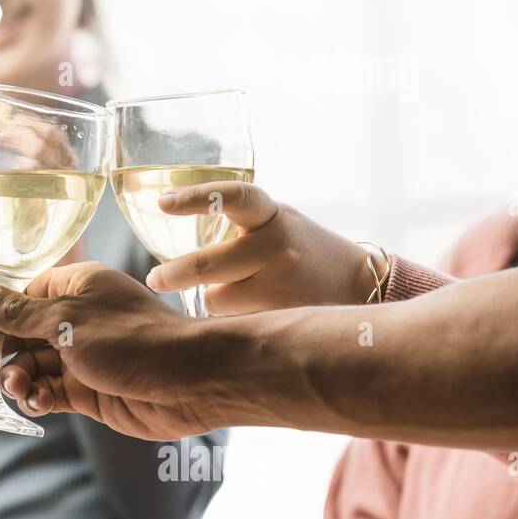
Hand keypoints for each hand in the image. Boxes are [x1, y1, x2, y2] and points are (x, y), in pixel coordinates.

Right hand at [0, 262, 220, 439]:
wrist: (193, 383)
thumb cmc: (135, 340)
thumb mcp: (66, 322)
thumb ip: (18, 312)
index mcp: (74, 288)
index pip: (17, 297)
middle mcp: (75, 319)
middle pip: (17, 333)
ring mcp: (81, 357)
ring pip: (30, 365)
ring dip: (15, 377)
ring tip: (17, 387)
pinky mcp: (89, 391)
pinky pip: (49, 392)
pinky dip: (37, 398)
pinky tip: (37, 403)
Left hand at [144, 180, 386, 312]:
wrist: (363, 285)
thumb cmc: (302, 249)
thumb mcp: (276, 223)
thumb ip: (237, 223)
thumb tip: (170, 224)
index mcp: (273, 215)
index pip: (235, 197)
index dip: (195, 197)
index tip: (162, 202)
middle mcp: (278, 247)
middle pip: (210, 265)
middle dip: (174, 275)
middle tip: (154, 279)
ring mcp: (282, 284)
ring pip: (217, 299)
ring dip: (213, 299)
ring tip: (235, 294)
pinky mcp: (284, 317)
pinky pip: (235, 321)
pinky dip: (232, 319)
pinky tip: (250, 313)